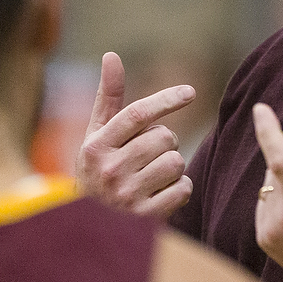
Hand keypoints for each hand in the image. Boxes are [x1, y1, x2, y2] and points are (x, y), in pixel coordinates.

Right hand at [76, 51, 195, 217]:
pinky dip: (180, 188)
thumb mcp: (98, 134)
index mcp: (96, 146)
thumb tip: (111, 55)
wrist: (91, 225)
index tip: (190, 92)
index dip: (166, 100)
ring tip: (152, 175)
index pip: (137, 115)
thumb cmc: (99, 168)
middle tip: (148, 154)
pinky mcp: (145, 218)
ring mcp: (126, 196)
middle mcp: (109, 170)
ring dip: (173, 166)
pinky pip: (183, 189)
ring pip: (176, 162)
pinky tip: (161, 194)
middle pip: (164, 137)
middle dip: (165, 141)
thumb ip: (108, 97)